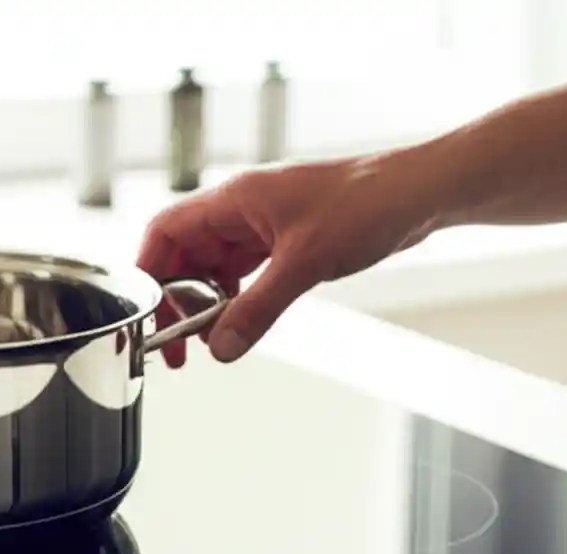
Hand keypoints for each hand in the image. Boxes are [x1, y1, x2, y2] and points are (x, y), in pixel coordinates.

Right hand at [138, 152, 439, 366]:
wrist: (419, 194)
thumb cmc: (368, 203)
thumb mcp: (304, 263)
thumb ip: (257, 308)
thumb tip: (222, 346)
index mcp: (234, 198)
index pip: (165, 231)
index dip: (148, 272)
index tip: (146, 312)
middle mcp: (241, 209)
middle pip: (185, 254)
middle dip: (176, 299)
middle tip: (178, 343)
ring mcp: (263, 224)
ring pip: (214, 266)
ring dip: (206, 303)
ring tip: (210, 340)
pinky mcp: (285, 239)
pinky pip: (243, 272)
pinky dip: (236, 298)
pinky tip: (241, 321)